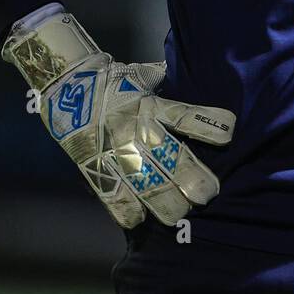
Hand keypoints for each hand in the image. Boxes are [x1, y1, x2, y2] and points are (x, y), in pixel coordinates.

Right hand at [2, 8, 235, 228]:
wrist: (65, 83)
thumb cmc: (111, 79)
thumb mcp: (141, 75)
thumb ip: (165, 81)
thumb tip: (194, 72)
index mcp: (150, 104)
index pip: (185, 115)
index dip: (208, 125)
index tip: (228, 135)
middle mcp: (135, 128)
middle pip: (169, 157)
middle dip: (191, 178)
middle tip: (208, 194)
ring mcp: (114, 149)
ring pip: (144, 181)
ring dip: (165, 201)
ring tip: (180, 215)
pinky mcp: (94, 165)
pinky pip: (111, 192)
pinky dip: (124, 210)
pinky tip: (138, 221)